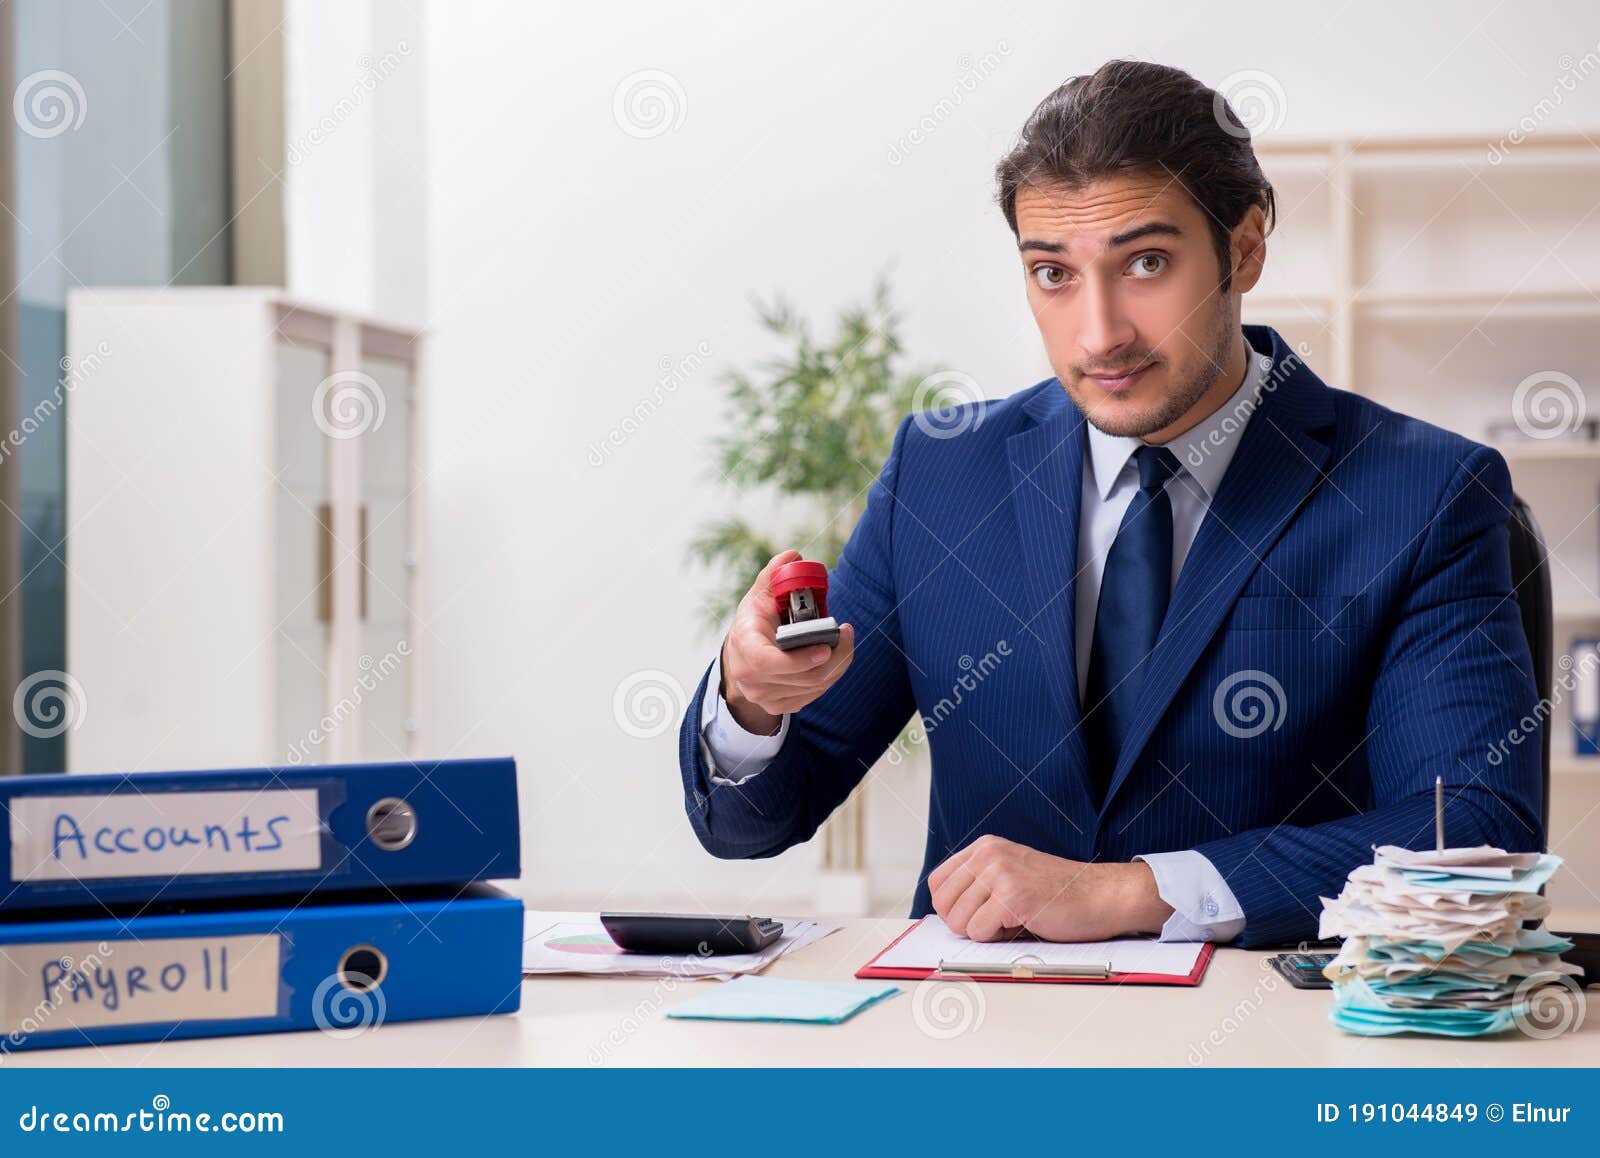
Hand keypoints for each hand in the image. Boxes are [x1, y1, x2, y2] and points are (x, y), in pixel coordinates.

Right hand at [720, 549, 855, 734]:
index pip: (766, 661)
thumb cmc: (754, 623)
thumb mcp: (760, 597)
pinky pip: (814, 694)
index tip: (824, 647)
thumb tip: (793, 556)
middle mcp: (750, 677)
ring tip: (844, 640)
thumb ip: (775, 576)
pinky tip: (834, 657)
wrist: (742, 656)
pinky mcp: (780, 706)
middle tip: (846, 633)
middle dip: (834, 656)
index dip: (798, 659)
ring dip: (837, 664)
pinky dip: (831, 675)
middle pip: (802, 677)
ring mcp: (764, 696)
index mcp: (743, 646)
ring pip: (813, 686)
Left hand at [927, 835, 1172, 941]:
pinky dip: (997, 938)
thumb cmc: (1058, 894)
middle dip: (965, 924)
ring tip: (1013, 919)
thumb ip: (978, 886)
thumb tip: (944, 915)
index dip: (951, 908)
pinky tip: (1022, 923)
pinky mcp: (1012, 895)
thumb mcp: (1010, 876)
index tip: (974, 915)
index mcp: (985, 847)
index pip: (937, 883)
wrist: (1100, 895)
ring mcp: (999, 872)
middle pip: (944, 904)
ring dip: (984, 931)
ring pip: (958, 921)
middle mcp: (988, 854)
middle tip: (997, 921)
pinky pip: (979, 932)